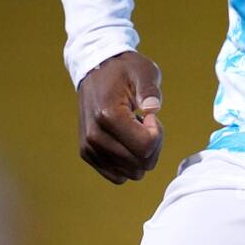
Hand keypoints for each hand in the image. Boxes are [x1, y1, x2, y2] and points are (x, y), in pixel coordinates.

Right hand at [77, 52, 163, 182]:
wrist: (95, 69)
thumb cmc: (124, 70)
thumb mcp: (144, 71)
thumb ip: (150, 90)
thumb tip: (153, 109)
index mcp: (108, 116)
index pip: (145, 148)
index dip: (157, 134)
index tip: (150, 116)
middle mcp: (94, 136)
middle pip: (140, 164)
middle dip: (152, 146)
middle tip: (146, 122)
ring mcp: (89, 148)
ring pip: (130, 173)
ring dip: (140, 156)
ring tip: (134, 130)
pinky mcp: (87, 154)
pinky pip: (117, 176)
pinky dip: (128, 163)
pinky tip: (126, 141)